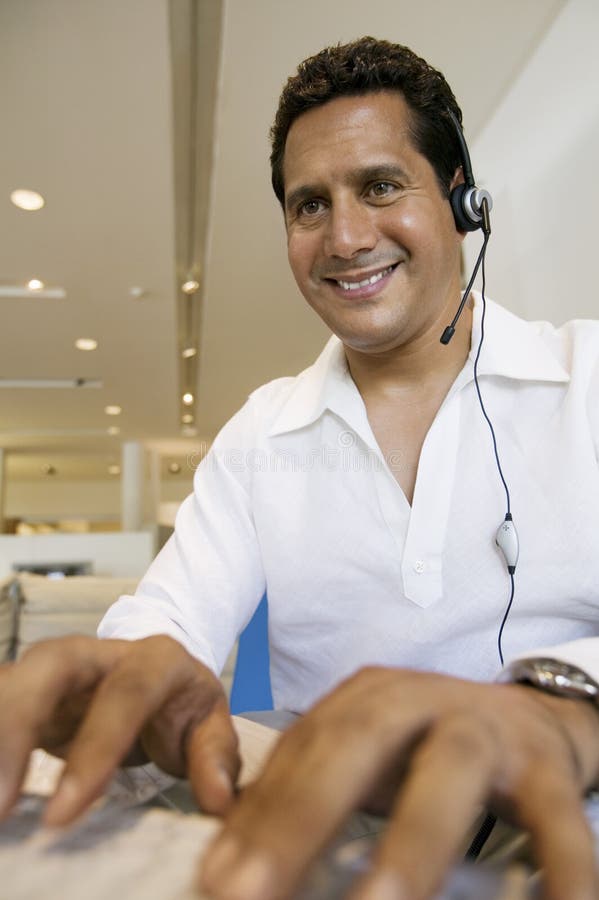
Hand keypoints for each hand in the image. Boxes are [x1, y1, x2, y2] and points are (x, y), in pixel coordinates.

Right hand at [0, 634, 238, 825]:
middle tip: (0, 805)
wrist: (153, 672)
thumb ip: (215, 758)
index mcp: (153, 659)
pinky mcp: (23, 692)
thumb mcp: (208, 723)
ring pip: (9, 685)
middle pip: (47, 671)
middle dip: (15, 729)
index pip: (126, 694)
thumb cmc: (179, 703)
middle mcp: (94, 654)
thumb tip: (219, 801)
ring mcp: (51, 669)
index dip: (95, 748)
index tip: (65, 812)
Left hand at [200, 666, 598, 899]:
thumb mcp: (362, 757)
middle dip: (305, 815)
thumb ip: (300, 795)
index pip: (303, 749)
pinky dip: (560, 872)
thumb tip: (222, 863)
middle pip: (359, 741)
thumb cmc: (426, 747)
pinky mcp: (546, 769)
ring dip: (411, 845)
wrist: (527, 716)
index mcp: (368, 699)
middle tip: (253, 893)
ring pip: (449, 773)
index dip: (259, 814)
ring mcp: (486, 731)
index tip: (217, 883)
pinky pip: (556, 822)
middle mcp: (423, 702)